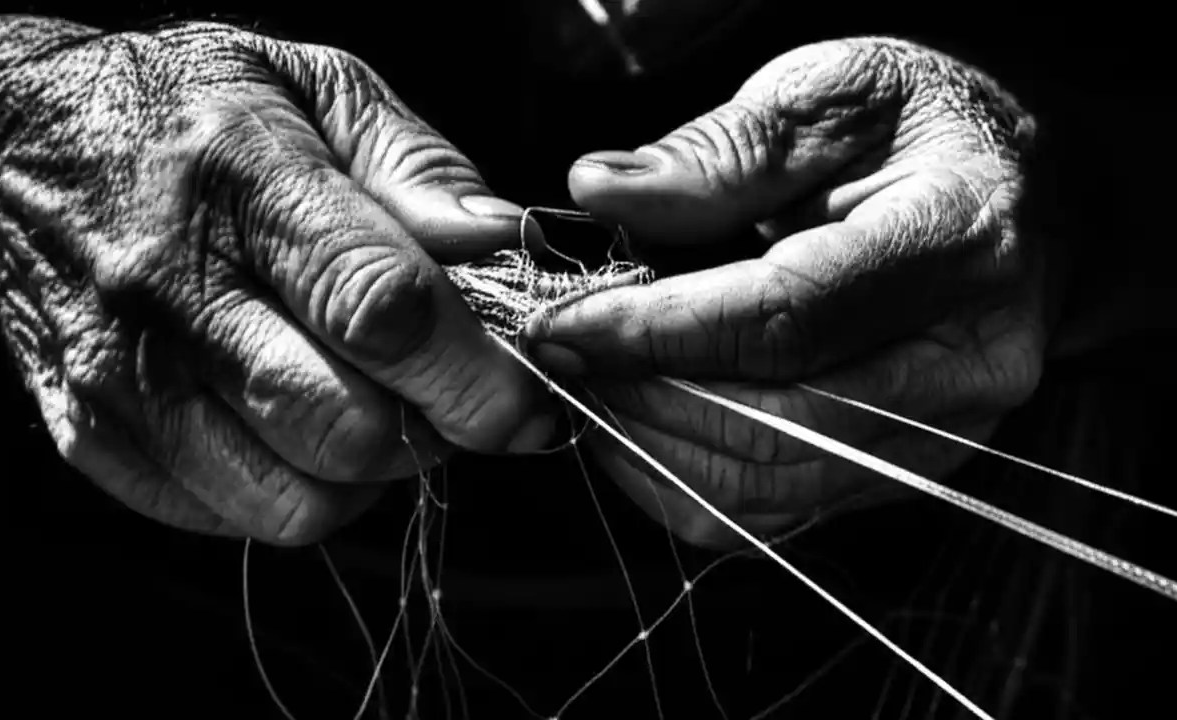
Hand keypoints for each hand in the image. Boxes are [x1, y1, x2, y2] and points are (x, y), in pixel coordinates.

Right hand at [0, 18, 555, 543]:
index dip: (478, 373)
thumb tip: (504, 245)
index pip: (379, 308)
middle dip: (435, 432)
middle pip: (346, 424)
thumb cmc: (182, 111)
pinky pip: (236, 519)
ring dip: (369, 472)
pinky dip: (296, 491)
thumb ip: (418, 165)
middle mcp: (170, 288)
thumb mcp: (310, 86)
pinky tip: (294, 423)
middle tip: (448, 394)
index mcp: (242, 179)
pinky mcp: (91, 437)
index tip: (534, 397)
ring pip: (297, 499)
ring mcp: (122, 376)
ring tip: (368, 402)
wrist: (7, 154)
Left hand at [525, 38, 1047, 547]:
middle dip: (639, 395)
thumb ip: (723, 150)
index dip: (656, 331)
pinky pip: (773, 513)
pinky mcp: (899, 474)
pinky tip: (640, 417)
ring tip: (589, 380)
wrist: (1020, 198)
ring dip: (650, 445)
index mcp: (958, 244)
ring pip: (764, 489)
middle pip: (772, 425)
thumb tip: (600, 192)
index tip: (559, 323)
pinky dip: (683, 478)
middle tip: (558, 349)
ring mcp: (941, 437)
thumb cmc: (924, 132)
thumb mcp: (835, 93)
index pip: (786, 319)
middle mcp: (965, 364)